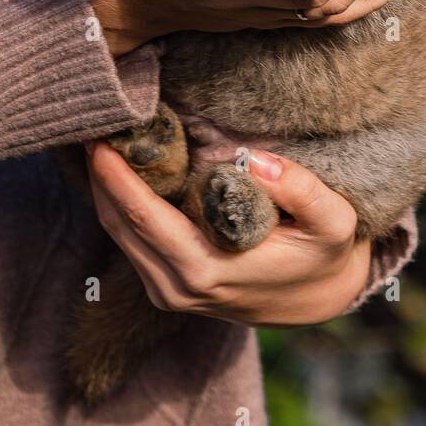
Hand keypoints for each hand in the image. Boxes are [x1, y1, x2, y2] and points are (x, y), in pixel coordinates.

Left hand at [84, 142, 372, 323]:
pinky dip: (118, 204)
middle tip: (94, 125)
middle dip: (100, 175)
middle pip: (117, 225)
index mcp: (206, 272)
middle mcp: (176, 289)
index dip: (115, 177)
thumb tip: (256, 160)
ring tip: (102, 139)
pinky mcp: (165, 288)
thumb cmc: (323, 255)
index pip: (143, 219)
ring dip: (105, 188)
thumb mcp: (332, 222)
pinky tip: (119, 169)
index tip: (100, 137)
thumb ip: (302, 191)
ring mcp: (166, 293)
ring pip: (116, 234)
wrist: (317, 300)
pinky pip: (129, 241)